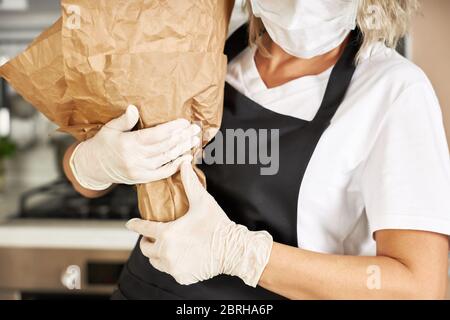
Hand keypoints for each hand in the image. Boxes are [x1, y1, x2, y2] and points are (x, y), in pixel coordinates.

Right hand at [70, 105, 200, 189]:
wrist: (93, 167)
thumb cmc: (103, 143)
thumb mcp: (110, 128)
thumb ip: (124, 120)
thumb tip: (134, 108)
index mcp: (128, 143)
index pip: (156, 135)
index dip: (172, 128)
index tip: (184, 121)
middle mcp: (135, 158)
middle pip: (165, 146)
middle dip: (182, 137)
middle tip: (196, 129)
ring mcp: (140, 170)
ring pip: (166, 159)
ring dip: (183, 150)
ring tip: (194, 141)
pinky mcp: (142, 179)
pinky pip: (163, 173)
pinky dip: (176, 165)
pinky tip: (187, 157)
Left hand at [126, 161, 272, 286]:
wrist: (233, 250)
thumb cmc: (217, 225)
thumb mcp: (202, 202)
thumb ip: (190, 183)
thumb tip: (183, 162)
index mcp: (167, 234)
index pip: (143, 228)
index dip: (135, 224)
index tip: (130, 223)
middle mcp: (166, 252)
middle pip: (146, 248)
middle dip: (147, 240)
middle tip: (153, 235)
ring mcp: (173, 267)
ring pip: (155, 261)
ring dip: (158, 253)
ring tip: (166, 245)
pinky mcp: (182, 277)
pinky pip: (170, 270)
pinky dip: (171, 264)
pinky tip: (180, 256)